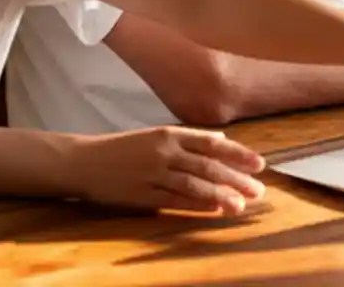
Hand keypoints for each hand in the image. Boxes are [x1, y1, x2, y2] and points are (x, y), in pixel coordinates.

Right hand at [71, 126, 265, 214]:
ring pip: (195, 183)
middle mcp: (164, 151)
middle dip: (236, 178)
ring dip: (221, 194)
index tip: (259, 165)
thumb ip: (188, 137)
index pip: (212, 143)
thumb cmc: (122, 148)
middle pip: (208, 164)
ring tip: (241, 204)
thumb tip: (220, 137)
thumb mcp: (155, 135)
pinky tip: (214, 209)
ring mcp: (154, 173)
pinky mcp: (143, 194)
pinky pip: (176, 200)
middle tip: (258, 190)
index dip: (238, 154)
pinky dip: (197, 205)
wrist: (84, 160)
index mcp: (169, 133)